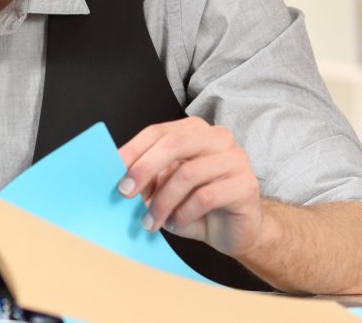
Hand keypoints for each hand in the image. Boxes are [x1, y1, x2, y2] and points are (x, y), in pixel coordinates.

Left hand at [117, 117, 261, 255]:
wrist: (233, 231)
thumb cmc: (195, 205)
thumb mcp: (164, 188)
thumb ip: (146, 176)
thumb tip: (119, 173)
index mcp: (194, 131)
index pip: (158, 132)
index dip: (134, 150)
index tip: (115, 169)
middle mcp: (217, 138)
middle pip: (173, 144)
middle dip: (144, 169)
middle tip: (125, 193)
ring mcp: (235, 159)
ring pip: (188, 173)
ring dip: (162, 201)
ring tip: (151, 221)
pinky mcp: (246, 184)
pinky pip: (206, 196)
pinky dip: (184, 212)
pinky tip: (175, 223)